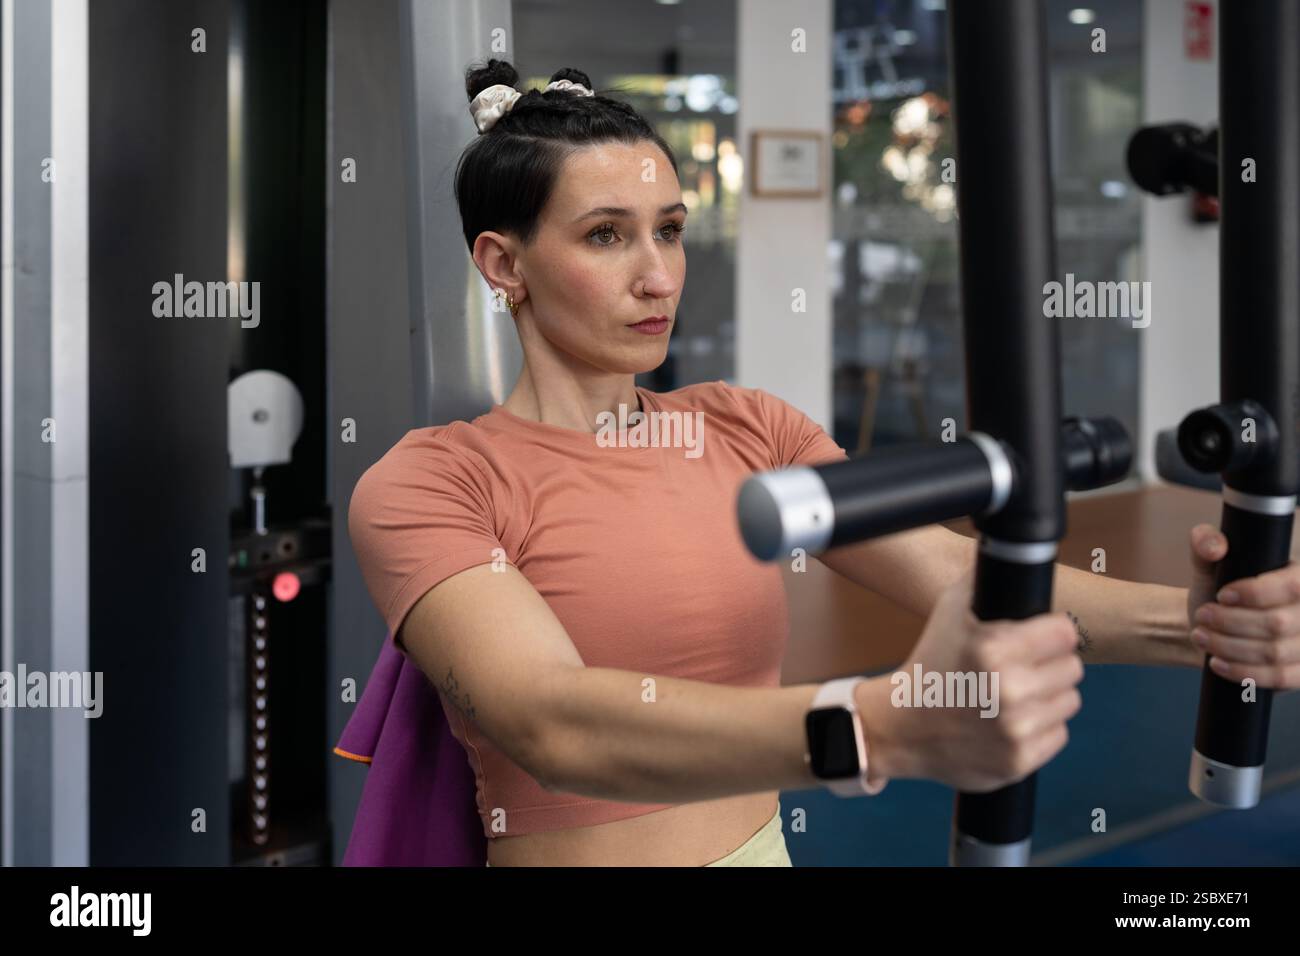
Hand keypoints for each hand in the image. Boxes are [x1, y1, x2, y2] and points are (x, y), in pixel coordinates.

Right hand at [858, 567, 1082, 792]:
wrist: (901, 726)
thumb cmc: (929, 664)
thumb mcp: (949, 610)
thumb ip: (984, 580)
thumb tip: (1014, 548)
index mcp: (995, 649)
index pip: (1065, 633)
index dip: (1052, 632)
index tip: (1039, 637)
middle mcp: (1009, 690)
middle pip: (1072, 667)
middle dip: (1050, 664)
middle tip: (1024, 667)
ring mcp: (1016, 730)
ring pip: (1069, 701)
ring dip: (1049, 696)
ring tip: (1018, 694)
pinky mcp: (1019, 761)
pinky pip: (1058, 735)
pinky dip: (1041, 728)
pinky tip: (1014, 721)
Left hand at [1187, 523, 1299, 688]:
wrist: (1213, 625)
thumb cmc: (1218, 589)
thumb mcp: (1209, 562)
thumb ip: (1206, 543)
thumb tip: (1215, 546)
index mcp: (1299, 578)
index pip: (1292, 586)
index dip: (1255, 593)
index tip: (1221, 595)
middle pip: (1277, 623)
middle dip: (1231, 622)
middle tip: (1202, 616)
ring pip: (1274, 653)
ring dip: (1229, 646)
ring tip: (1200, 636)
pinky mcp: (1299, 671)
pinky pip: (1279, 678)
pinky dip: (1244, 672)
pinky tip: (1218, 662)